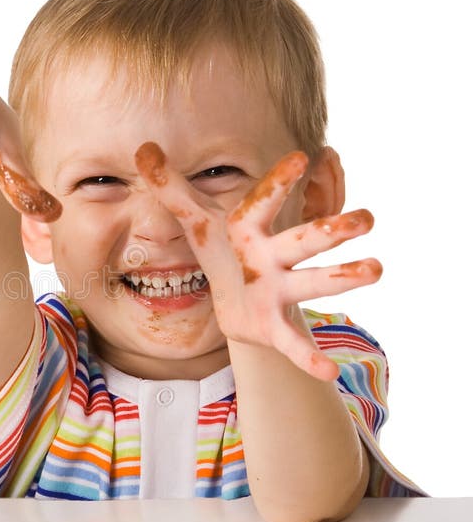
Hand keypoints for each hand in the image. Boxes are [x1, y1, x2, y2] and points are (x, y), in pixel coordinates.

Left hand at [134, 143, 381, 380]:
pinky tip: (328, 372)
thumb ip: (170, 187)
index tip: (299, 158)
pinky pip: (292, 342)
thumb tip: (144, 149)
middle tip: (367, 218)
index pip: (263, 202)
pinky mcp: (274, 325)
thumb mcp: (193, 220)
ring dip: (342, 278)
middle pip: (303, 241)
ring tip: (377, 268)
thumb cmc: (221, 250)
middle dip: (332, 230)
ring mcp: (278, 290)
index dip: (278, 183)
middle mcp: (272, 256)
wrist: (235, 304)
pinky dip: (307, 357)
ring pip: (312, 283)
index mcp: (249, 229)